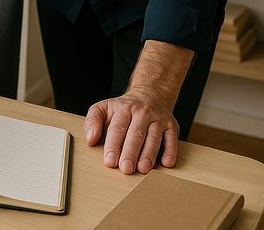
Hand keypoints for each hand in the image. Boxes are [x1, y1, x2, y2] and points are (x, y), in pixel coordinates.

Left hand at [84, 39, 193, 173]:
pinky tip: (167, 163)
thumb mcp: (103, 108)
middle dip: (131, 152)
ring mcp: (158, 119)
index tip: (110, 161)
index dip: (113, 145)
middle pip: (136, 134)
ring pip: (154, 138)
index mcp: (124, 109)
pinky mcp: (171, 126)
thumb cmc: (124, 108)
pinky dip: (171, 151)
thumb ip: (92, 121)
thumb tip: (90, 139)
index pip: (117, 128)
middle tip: (126, 169)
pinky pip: (172, 139)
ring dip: (149, 154)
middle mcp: (142, 113)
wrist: (150, 94)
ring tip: (143, 169)